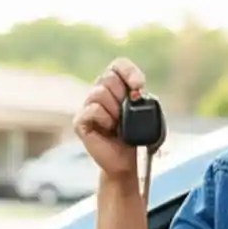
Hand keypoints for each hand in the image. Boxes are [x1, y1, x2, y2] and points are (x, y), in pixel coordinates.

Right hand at [74, 57, 143, 179]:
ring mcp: (88, 107)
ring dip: (115, 110)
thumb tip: (134, 92)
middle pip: (108, 78)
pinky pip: (93, 109)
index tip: (139, 87)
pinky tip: (108, 129)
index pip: (118, 66)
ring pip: (100, 93)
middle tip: (126, 113)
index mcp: (117, 87)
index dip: (129, 72)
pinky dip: (105, 119)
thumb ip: (142, 97)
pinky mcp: (80, 121)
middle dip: (122, 95)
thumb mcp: (147, 114)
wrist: (128, 162)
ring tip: (117, 125)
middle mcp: (100, 93)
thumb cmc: (137, 138)